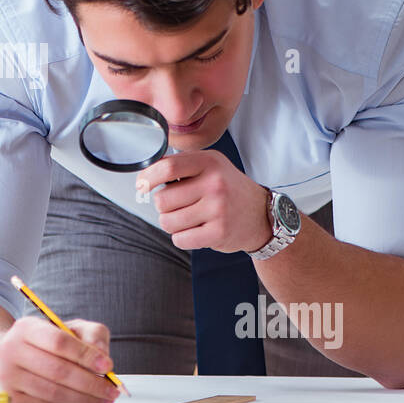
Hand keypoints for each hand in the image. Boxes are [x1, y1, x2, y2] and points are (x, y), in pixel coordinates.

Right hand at [0, 316, 118, 402]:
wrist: (12, 359)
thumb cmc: (48, 344)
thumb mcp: (70, 329)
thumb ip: (92, 334)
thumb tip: (102, 354)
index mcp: (26, 328)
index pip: (59, 342)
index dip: (85, 355)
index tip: (107, 366)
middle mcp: (11, 351)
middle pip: (57, 370)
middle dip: (90, 383)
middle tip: (111, 389)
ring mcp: (8, 378)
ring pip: (53, 393)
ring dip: (84, 399)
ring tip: (104, 399)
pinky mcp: (12, 400)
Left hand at [136, 149, 272, 252]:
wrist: (261, 215)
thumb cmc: (228, 189)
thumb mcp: (210, 165)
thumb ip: (181, 165)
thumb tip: (145, 176)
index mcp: (209, 163)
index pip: (167, 167)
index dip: (147, 178)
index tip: (142, 185)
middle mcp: (214, 184)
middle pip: (162, 200)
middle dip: (163, 206)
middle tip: (179, 205)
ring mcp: (217, 209)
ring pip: (167, 222)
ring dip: (172, 223)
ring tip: (189, 218)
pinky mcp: (218, 233)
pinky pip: (180, 239)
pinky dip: (182, 237)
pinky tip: (196, 230)